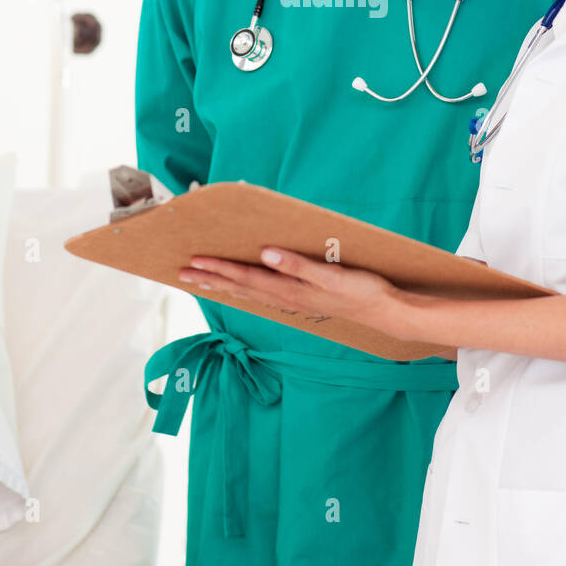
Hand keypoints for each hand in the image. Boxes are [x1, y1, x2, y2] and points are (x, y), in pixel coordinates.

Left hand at [179, 247, 404, 334]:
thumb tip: (265, 253)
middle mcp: (286, 297)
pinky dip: (244, 290)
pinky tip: (239, 288)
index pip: (245, 277)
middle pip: (240, 287)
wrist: (384, 312)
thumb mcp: (331, 274)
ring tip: (200, 281)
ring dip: (223, 286)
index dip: (218, 268)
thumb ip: (297, 264)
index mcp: (290, 289)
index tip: (193, 261)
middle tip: (182, 272)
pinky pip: (263, 295)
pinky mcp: (301, 300)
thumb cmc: (361, 289)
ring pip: (248, 294)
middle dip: (211, 278)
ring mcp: (293, 301)